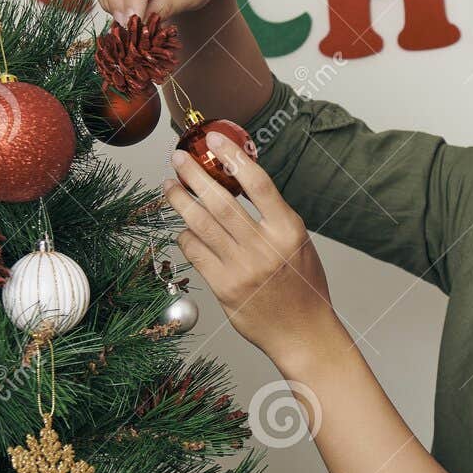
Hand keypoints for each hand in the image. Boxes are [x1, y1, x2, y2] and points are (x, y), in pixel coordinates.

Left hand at [161, 130, 345, 371]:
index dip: (232, 157)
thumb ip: (273, 216)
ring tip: (169, 186)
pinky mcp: (224, 288)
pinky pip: (195, 253)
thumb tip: (238, 183)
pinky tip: (182, 229)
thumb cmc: (303, 287)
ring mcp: (242, 268)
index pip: (258, 183)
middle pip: (220, 201)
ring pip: (201, 224)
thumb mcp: (299, 243)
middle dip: (194, 174)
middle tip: (177, 157)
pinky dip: (185, 237)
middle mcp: (265, 247)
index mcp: (289, 230)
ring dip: (181, 201)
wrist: (303, 333)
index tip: (213, 139)